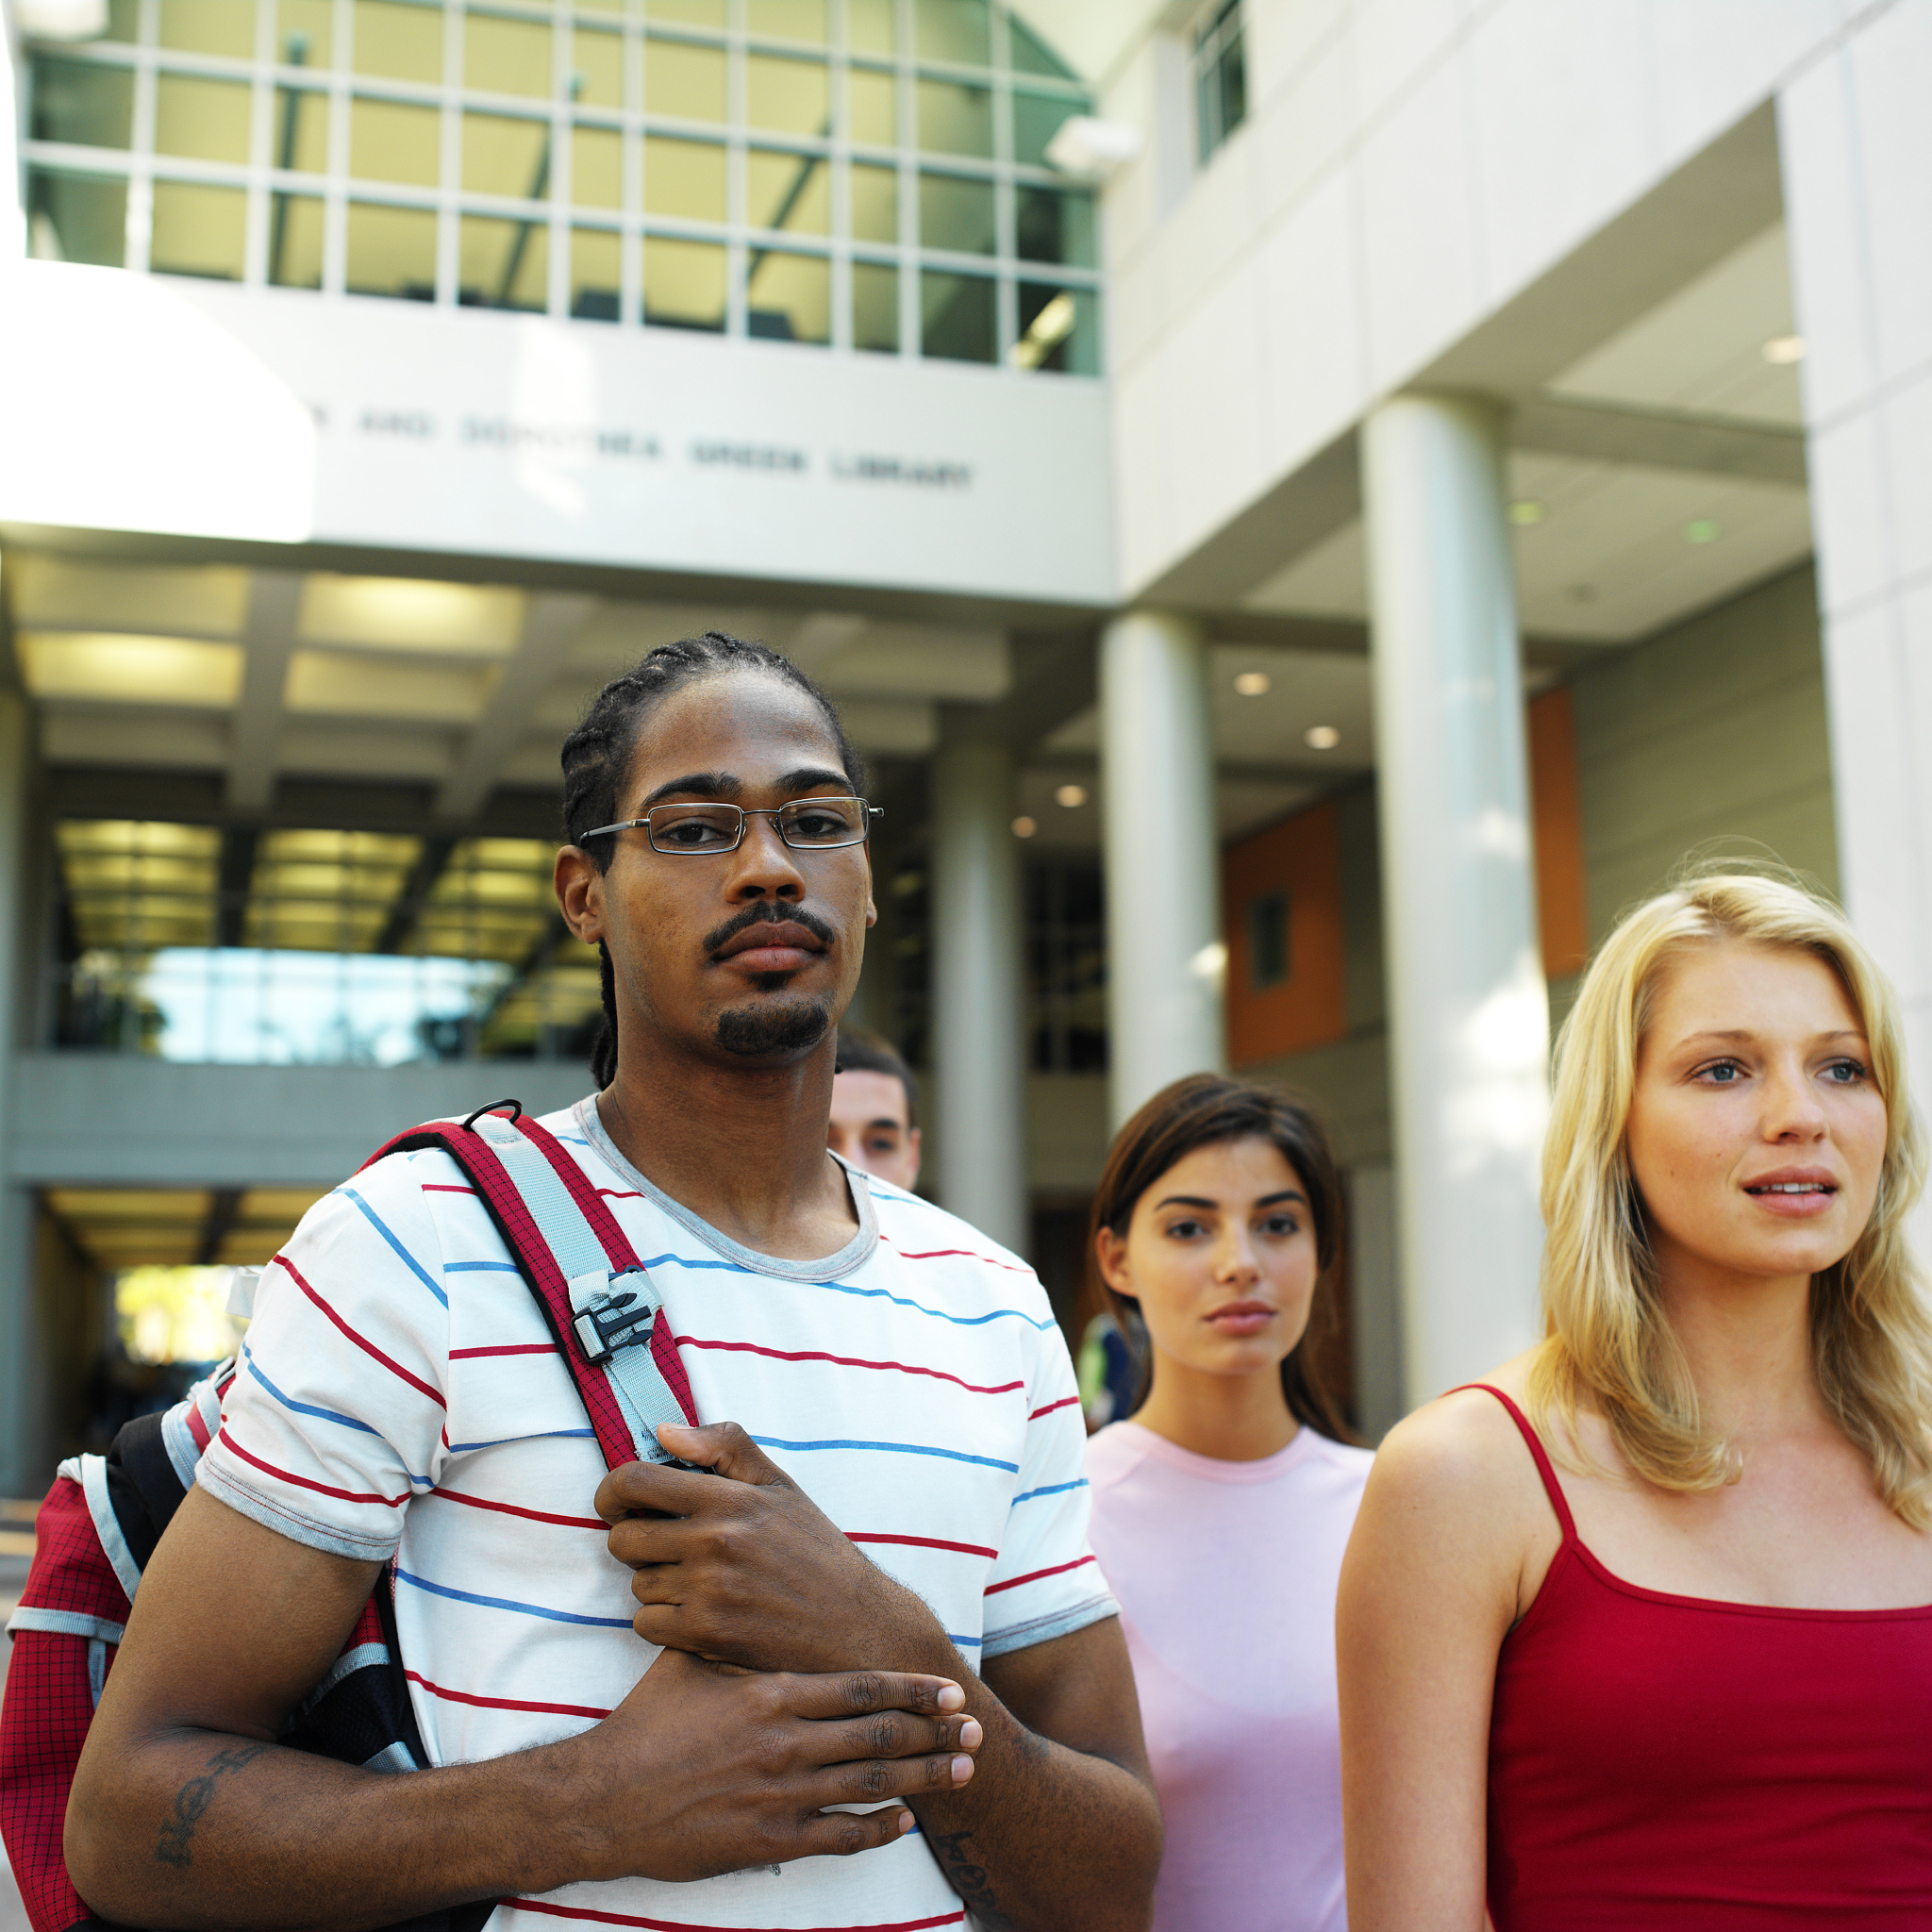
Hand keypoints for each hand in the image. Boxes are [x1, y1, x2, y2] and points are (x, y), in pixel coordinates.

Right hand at [557, 1648, 979, 1883]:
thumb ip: (734, 1636)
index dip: (911, 1690)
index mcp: (773, 1693)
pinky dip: (878, 1828)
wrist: (605, 1796)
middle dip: (933, 1732)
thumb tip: (752, 1593)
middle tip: (974, 1730)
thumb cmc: (646, 1724)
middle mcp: (786, 1742)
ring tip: (961, 1772)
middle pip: (878, 1734)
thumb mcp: (691, 1661)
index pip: (860, 1688)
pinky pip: (840, 1835)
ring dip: (922, 1777)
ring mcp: (781, 1794)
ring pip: (870, 1783)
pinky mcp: (768, 1839)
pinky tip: (904, 1822)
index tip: (948, 1689)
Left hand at [596, 1422, 942, 1673]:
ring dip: (656, 1583)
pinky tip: (696, 1612)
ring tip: (697, 1581)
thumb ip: (723, 1447)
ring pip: (637, 1584)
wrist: (854, 1624)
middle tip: (665, 1546)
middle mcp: (714, 1542)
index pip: (634, 1481)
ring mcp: (708, 1592)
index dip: (612, 1490)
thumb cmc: (813, 1551)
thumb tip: (662, 1432)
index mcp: (728, 1499)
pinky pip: (646, 1624)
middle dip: (635, 1540)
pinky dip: (663, 1621)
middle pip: (624, 1537)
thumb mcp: (778, 1485)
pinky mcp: (706, 1636)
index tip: (618, 1502)